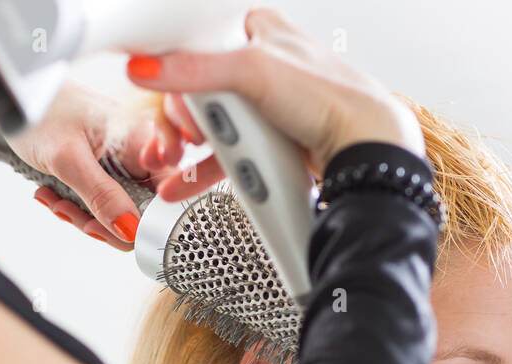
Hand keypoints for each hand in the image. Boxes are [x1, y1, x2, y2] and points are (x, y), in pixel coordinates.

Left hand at [3, 79, 185, 249]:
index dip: (143, 221)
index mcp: (143, 139)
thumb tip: (130, 231)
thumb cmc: (39, 109)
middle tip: (71, 213)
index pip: (165, 195)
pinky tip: (52, 194)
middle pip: (140, 209)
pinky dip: (75, 206)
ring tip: (55, 199)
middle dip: (103, 221)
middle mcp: (138, 151)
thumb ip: (101, 196)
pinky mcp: (104, 171)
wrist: (12, 94)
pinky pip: (99, 203)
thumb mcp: (68, 158)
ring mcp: (121, 163)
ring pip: (117, 211)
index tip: (112, 228)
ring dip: (83, 215)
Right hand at [124, 7, 424, 202]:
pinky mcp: (273, 141)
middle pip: (200, 89)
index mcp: (261, 31)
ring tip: (177, 161)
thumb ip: (194, 70)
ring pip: (213, 124)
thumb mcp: (253, 73)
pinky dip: (204, 170)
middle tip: (188, 134)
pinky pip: (228, 153)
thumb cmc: (330, 99)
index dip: (178, 72)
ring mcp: (269, 106)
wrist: (365, 151)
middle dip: (185, 117)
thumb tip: (146, 67)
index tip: (169, 92)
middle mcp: (265, 65)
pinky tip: (182, 184)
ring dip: (188, 147)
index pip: (198, 44)